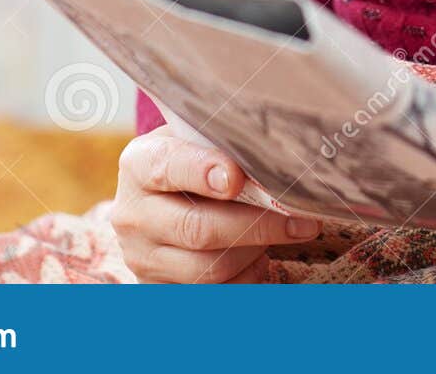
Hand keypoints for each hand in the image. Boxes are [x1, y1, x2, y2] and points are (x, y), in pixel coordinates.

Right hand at [110, 125, 320, 282]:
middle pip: (197, 229)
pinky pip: (213, 295)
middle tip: (302, 219)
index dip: (203, 172)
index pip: (167, 167)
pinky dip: (247, 277)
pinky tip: (263, 257)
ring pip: (209, 268)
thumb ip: (224, 142)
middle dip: (258, 224)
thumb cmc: (192, 161)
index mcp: (139, 164)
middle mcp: (133, 215)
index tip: (237, 178)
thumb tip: (277, 151)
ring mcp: (143, 259)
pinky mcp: (160, 291)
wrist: (160, 205)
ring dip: (257, 251)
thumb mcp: (195, 139)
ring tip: (289, 232)